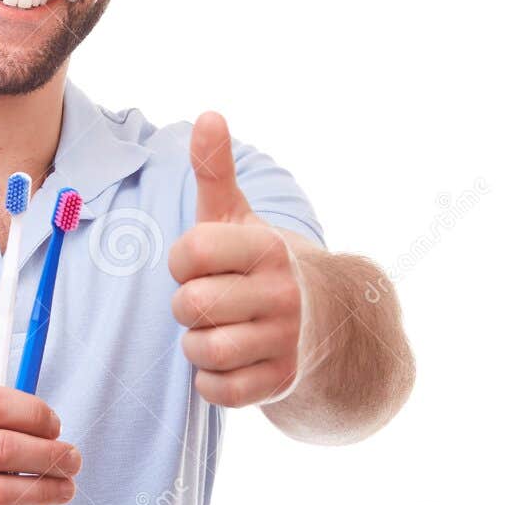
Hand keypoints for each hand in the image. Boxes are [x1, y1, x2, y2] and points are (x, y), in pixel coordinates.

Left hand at [168, 111, 304, 408]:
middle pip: (193, 305)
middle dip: (186, 306)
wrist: (323, 320)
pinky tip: (226, 361)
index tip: (198, 264)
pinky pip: (219, 390)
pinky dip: (210, 380)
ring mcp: (285, 340)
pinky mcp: (279, 382)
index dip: (181, 261)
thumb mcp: (237, 218)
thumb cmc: (257, 265)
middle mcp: (283, 293)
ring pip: (205, 350)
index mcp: (266, 248)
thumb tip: (208, 114)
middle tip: (206, 302)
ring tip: (215, 331)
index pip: (191, 252)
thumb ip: (215, 172)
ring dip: (195, 345)